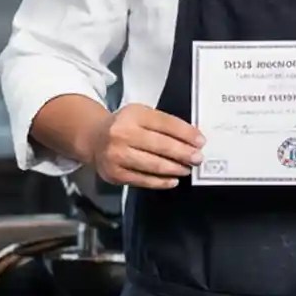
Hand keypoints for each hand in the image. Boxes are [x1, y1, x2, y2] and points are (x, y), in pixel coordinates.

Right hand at [87, 104, 204, 188]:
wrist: (94, 139)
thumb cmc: (124, 127)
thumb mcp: (141, 115)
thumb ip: (163, 124)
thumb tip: (192, 139)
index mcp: (133, 114)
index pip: (165, 123)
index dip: (185, 133)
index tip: (200, 141)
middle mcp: (122, 133)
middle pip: (160, 145)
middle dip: (183, 153)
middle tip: (198, 158)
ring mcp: (116, 154)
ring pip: (153, 164)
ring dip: (175, 168)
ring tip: (187, 169)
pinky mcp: (115, 173)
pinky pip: (143, 180)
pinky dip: (161, 181)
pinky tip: (173, 180)